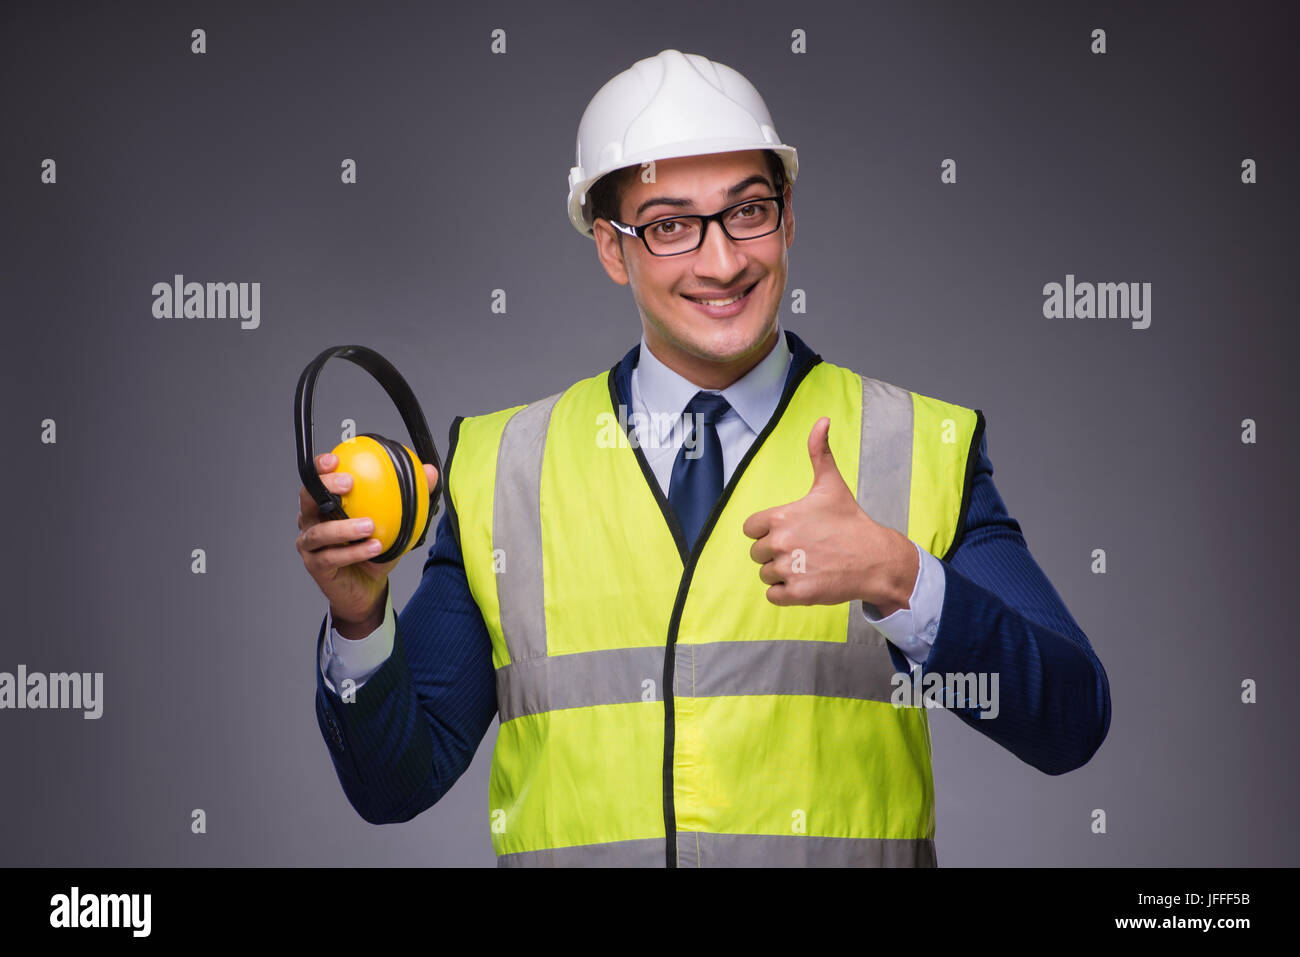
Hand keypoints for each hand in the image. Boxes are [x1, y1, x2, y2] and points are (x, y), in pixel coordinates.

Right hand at [295, 451, 438, 628]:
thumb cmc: (375, 550)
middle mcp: (313, 520)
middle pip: (308, 497)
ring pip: (319, 531)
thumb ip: (411, 496)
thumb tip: (429, 472)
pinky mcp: (315, 566)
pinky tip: (374, 547)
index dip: (321, 466)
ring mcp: (310, 544)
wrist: (367, 588)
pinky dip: (354, 552)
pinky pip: (332, 557)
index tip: (336, 458)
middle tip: (349, 483)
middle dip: (325, 486)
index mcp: (327, 503)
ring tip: (369, 525)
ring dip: (344, 527)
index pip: (317, 478)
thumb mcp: (397, 522)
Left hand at [741, 417, 917, 610]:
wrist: (876, 558)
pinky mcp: (797, 593)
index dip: (767, 531)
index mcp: (780, 517)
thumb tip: (822, 420)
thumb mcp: (831, 484)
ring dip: (782, 573)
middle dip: (776, 553)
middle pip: (757, 554)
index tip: (791, 531)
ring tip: (808, 564)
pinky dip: (786, 592)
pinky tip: (807, 581)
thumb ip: (819, 452)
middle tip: (804, 549)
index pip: (750, 529)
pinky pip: (773, 595)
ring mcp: (789, 569)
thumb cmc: (850, 521)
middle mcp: (780, 542)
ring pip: (765, 575)